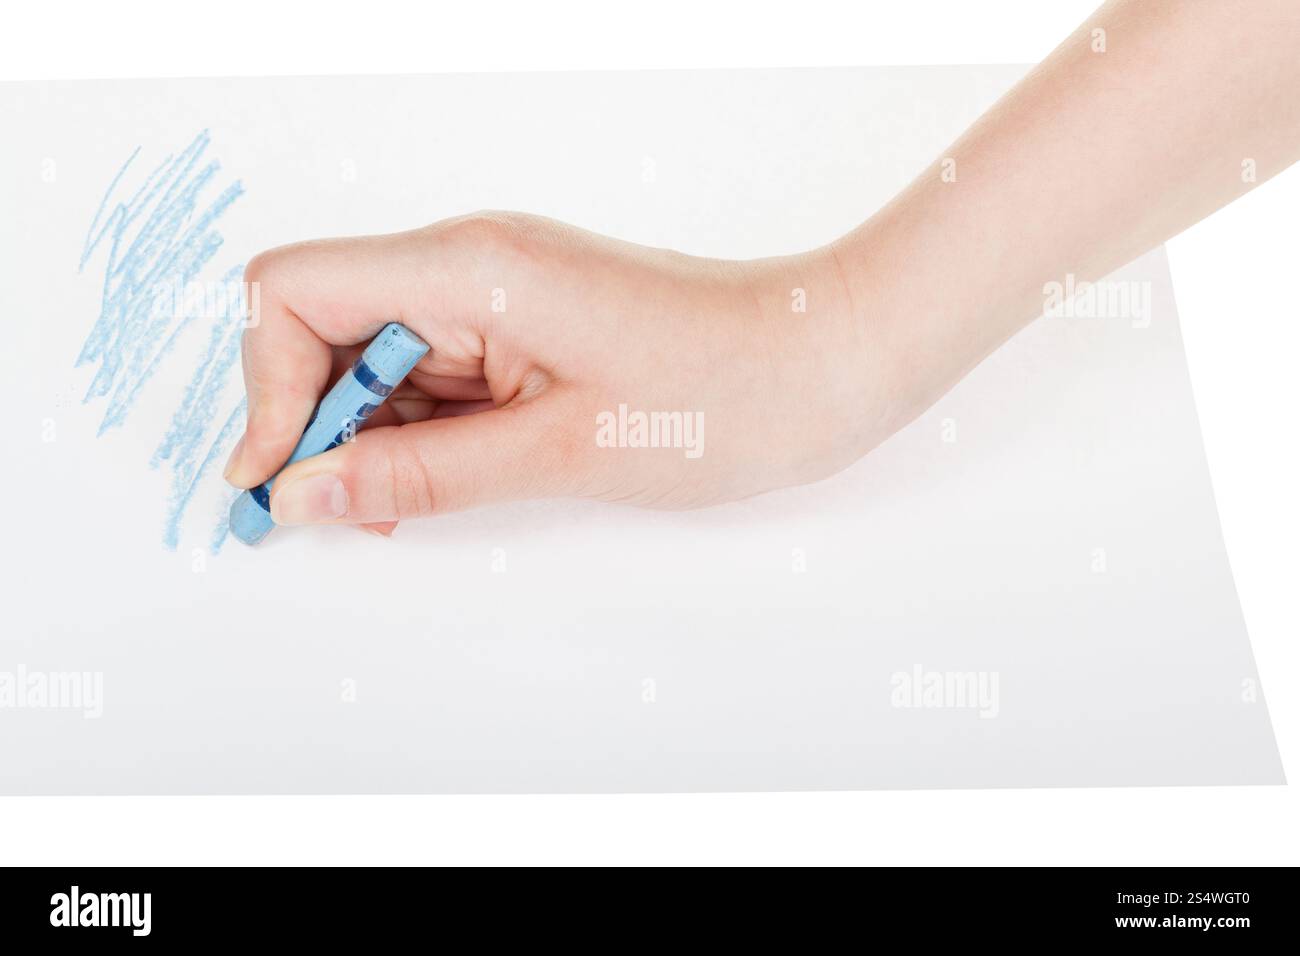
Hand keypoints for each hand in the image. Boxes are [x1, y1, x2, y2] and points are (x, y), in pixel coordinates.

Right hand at [223, 212, 889, 532]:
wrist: (829, 359)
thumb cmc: (725, 394)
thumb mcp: (559, 452)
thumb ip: (419, 473)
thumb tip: (302, 493)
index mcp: (470, 269)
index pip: (294, 290)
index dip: (266, 389)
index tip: (281, 483)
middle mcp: (473, 264)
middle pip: (328, 326)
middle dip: (319, 425)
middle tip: (350, 514)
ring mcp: (500, 294)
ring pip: (381, 358)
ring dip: (374, 438)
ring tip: (414, 508)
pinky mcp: (528, 324)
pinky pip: (438, 373)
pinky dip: (425, 433)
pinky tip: (450, 484)